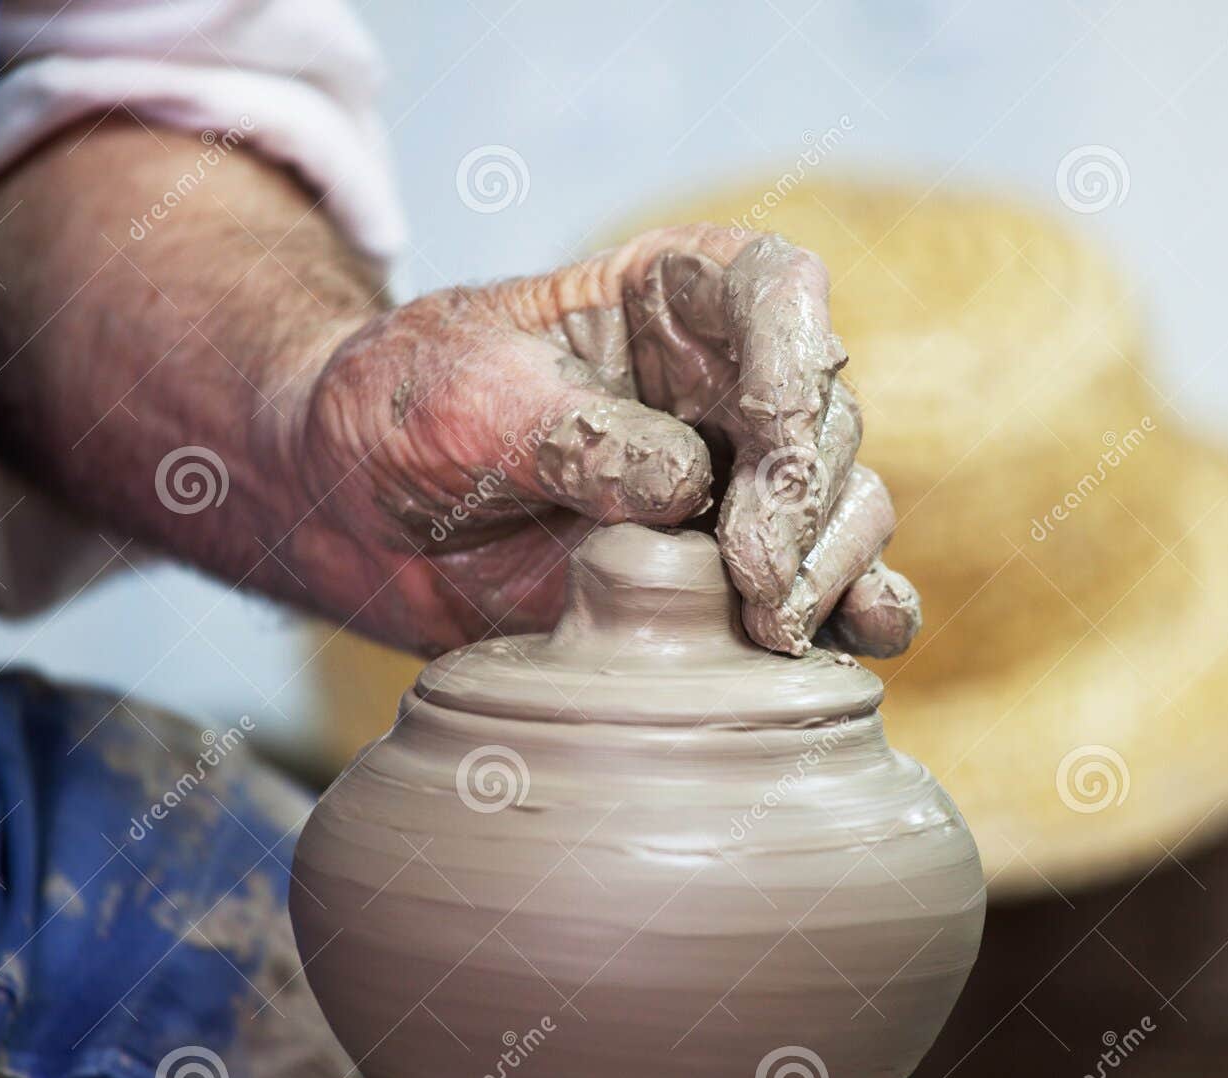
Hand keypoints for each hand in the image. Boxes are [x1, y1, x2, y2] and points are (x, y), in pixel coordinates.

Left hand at [294, 224, 920, 658]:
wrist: (363, 511)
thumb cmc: (406, 412)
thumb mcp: (467, 399)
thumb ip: (574, 432)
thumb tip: (689, 486)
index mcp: (668, 295)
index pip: (777, 290)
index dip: (795, 361)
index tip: (767, 440)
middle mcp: (724, 382)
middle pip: (823, 416)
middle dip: (803, 498)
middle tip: (753, 578)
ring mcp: (736, 481)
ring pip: (844, 504)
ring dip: (832, 564)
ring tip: (776, 627)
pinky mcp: (729, 571)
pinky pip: (826, 581)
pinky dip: (860, 608)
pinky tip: (864, 636)